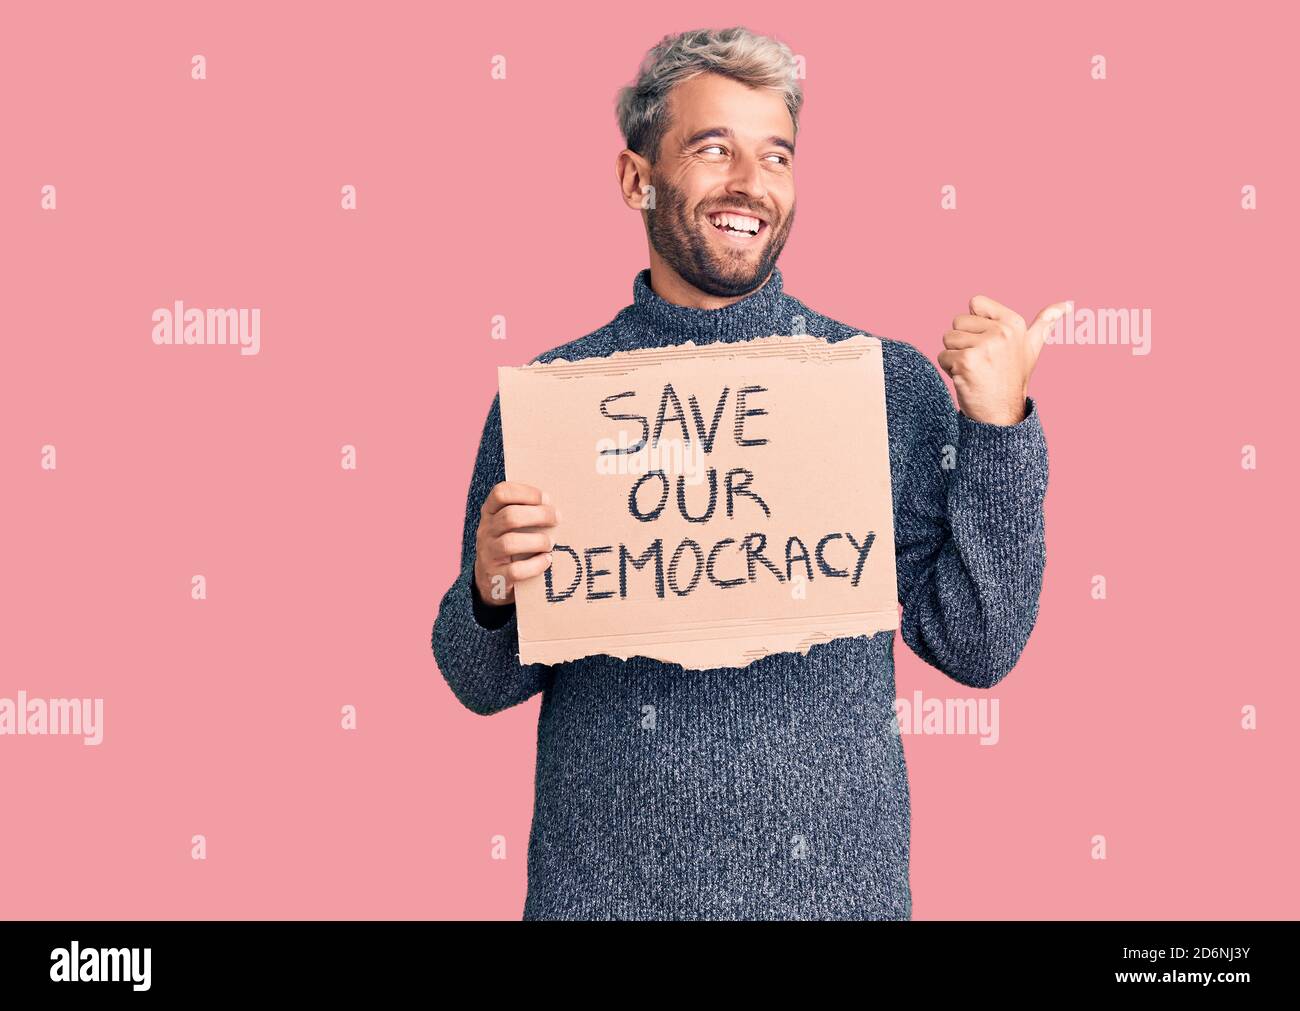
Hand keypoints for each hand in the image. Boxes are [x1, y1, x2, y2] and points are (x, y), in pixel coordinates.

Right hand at [474, 482, 558, 605]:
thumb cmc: (509, 545)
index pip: (500, 493)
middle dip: (539, 515)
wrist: (490, 581)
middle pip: (510, 517)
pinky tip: (546, 560)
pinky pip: (516, 570)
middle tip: (557, 519)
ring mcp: (488, 555)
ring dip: (537, 541)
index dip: (525, 492)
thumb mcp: (507, 525)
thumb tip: (555, 506)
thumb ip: (524, 511)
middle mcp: (485, 531)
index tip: (546, 498)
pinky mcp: (496, 577)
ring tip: (550, 543)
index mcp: (489, 513)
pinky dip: (535, 565)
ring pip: (510, 543)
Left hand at [938, 295, 1070, 424]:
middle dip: (963, 342)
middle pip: (957, 322)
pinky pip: (943, 356)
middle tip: (981, 361)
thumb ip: (1046, 323)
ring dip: (955, 356)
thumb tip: (1068, 304)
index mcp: (1014, 323)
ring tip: (974, 370)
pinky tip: (966, 379)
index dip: (975, 323)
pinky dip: (948, 369)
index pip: (975, 302)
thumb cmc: (1013, 378)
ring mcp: (985, 346)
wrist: (1003, 413)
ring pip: (948, 339)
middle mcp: (1002, 332)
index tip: (989, 343)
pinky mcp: (967, 361)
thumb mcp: (1032, 347)